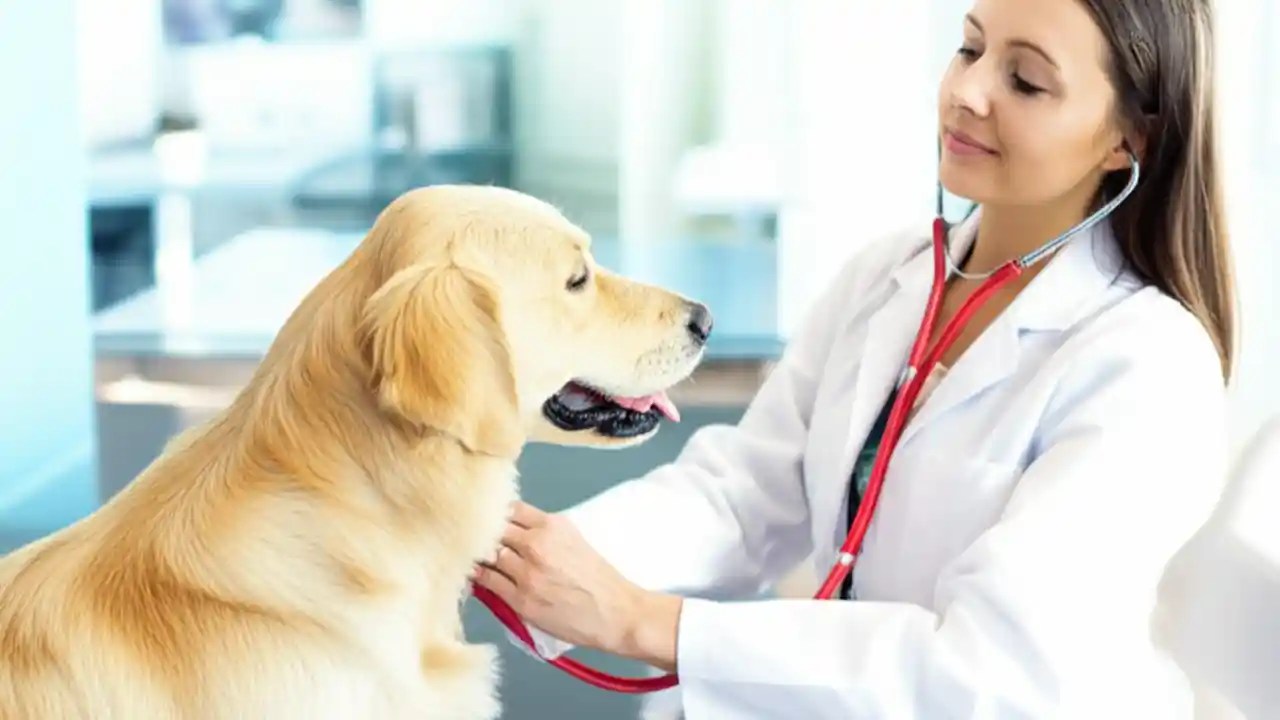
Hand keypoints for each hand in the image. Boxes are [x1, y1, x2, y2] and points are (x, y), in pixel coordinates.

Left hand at [472, 501, 681, 670]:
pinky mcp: (521, 600)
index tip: (485, 519)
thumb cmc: (597, 577)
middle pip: (492, 530)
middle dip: (482, 534)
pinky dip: (479, 577)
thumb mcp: (573, 539)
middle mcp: (536, 545)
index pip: (508, 508)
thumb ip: (543, 531)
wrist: (616, 612)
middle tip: (472, 539)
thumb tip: (510, 528)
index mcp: (552, 525)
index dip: (494, 514)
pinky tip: (474, 575)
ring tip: (472, 557)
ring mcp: (527, 573)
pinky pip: (488, 583)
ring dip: (478, 555)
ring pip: (486, 555)